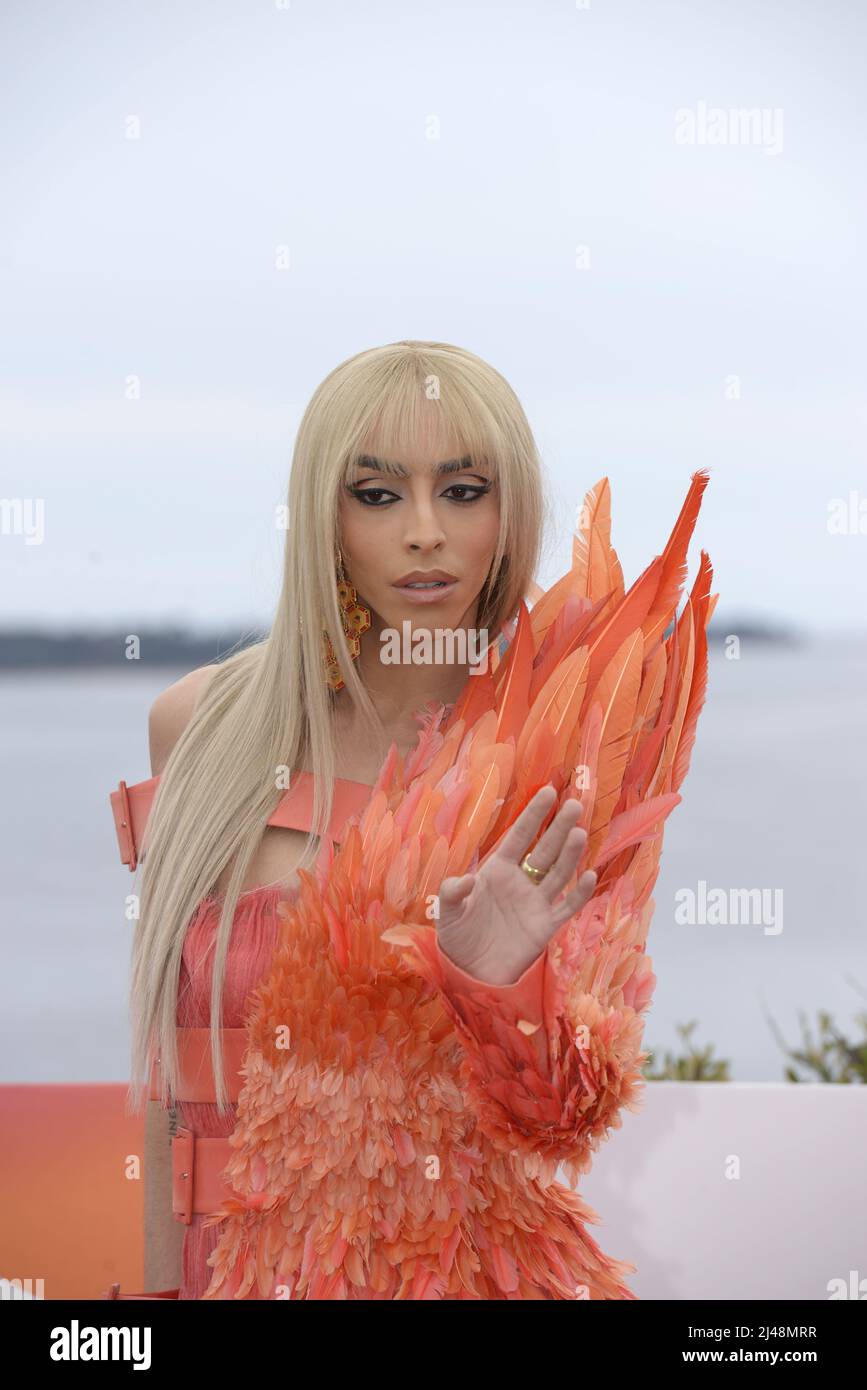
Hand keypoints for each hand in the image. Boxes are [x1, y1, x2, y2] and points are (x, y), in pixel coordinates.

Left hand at [435, 785, 597, 986]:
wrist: (470, 971)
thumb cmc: (458, 934)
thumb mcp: (447, 911)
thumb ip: (452, 892)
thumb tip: (465, 879)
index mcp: (498, 870)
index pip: (519, 836)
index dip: (533, 815)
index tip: (548, 791)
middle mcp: (521, 881)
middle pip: (544, 850)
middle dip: (558, 827)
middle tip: (575, 804)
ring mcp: (536, 903)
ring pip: (558, 873)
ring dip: (570, 854)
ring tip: (579, 833)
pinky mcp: (545, 927)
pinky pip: (566, 907)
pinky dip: (578, 893)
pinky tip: (589, 876)